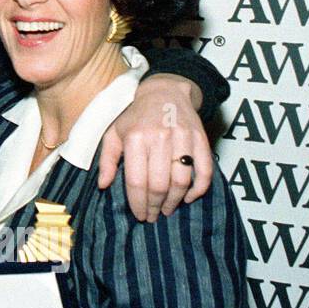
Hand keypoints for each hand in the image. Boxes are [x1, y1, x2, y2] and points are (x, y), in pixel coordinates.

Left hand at [98, 73, 212, 222]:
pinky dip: (199, 189)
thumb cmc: (135, 116)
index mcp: (135, 138)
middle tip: (153, 216)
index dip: (138, 202)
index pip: (137, 180)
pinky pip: (205, 170)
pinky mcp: (201, 138)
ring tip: (167, 209)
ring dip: (175, 201)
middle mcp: (159, 138)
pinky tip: (189, 198)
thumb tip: (103, 186)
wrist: (165, 91)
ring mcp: (183, 138)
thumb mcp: (113, 133)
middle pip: (159, 184)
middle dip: (155, 206)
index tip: (139, 214)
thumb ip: (107, 160)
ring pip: (181, 181)